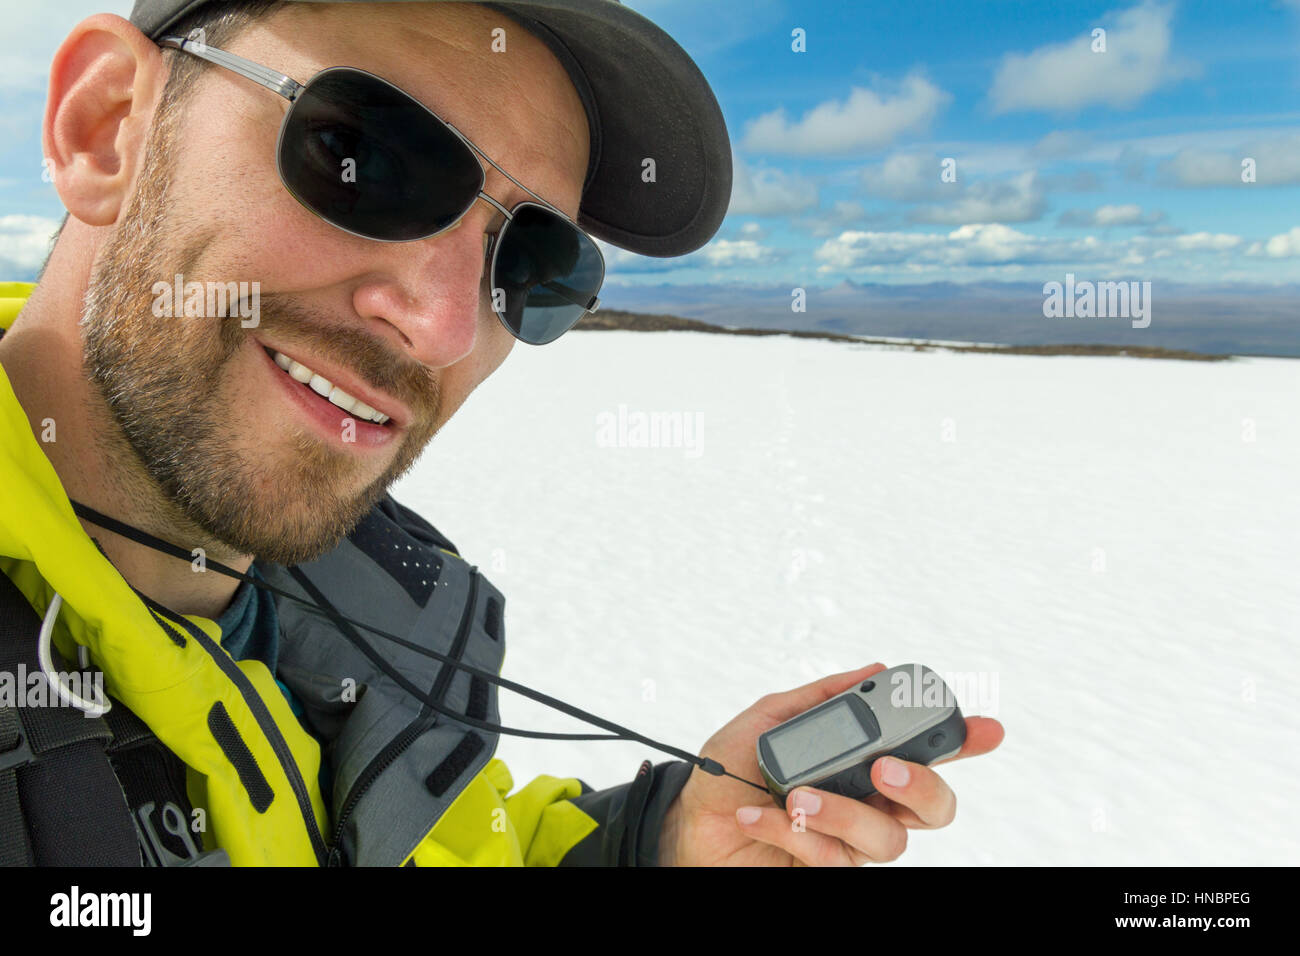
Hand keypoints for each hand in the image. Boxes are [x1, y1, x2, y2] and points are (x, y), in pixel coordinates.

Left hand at [657, 663, 1004, 865]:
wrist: (690, 823)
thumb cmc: (731, 770)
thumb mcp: (769, 718)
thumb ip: (822, 698)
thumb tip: (872, 670)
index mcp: (864, 762)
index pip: (927, 753)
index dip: (964, 743)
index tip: (987, 730)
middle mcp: (869, 804)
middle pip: (935, 807)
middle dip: (922, 786)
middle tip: (884, 770)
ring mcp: (850, 842)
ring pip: (887, 839)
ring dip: (840, 812)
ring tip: (796, 795)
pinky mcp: (825, 869)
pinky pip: (832, 858)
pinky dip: (789, 829)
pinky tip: (758, 813)